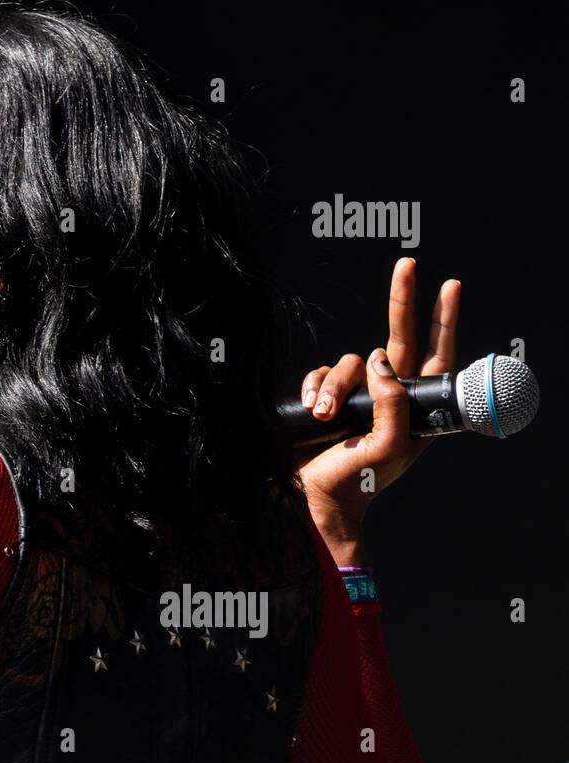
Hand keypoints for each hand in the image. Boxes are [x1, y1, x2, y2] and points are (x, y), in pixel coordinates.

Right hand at [294, 257, 460, 565]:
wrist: (314, 497)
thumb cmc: (359, 479)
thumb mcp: (390, 447)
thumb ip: (393, 404)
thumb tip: (381, 361)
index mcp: (414, 407)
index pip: (436, 356)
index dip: (444, 321)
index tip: (450, 286)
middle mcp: (387, 394)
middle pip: (398, 337)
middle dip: (403, 300)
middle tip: (408, 264)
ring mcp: (355, 394)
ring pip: (348, 363)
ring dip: (334, 388)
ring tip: (325, 418)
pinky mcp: (324, 395)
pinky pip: (319, 374)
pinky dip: (313, 390)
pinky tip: (312, 413)